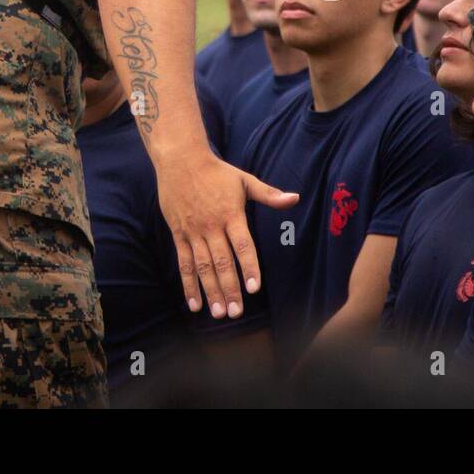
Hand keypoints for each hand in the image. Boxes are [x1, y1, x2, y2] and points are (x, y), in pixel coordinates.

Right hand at [157, 151, 297, 318]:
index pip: (242, 245)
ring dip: (210, 291)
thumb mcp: (244, 180)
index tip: (254, 288)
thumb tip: (295, 198)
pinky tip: (194, 304)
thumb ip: (269, 194)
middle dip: (229, 289)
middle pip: (221, 262)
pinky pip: (184, 263)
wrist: (181, 160)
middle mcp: (211, 226)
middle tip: (236, 312)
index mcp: (231, 214)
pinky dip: (188, 284)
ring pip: (202, 267)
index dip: (249, 267)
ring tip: (218, 313)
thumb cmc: (217, 171)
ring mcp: (193, 231)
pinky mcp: (179, 234)